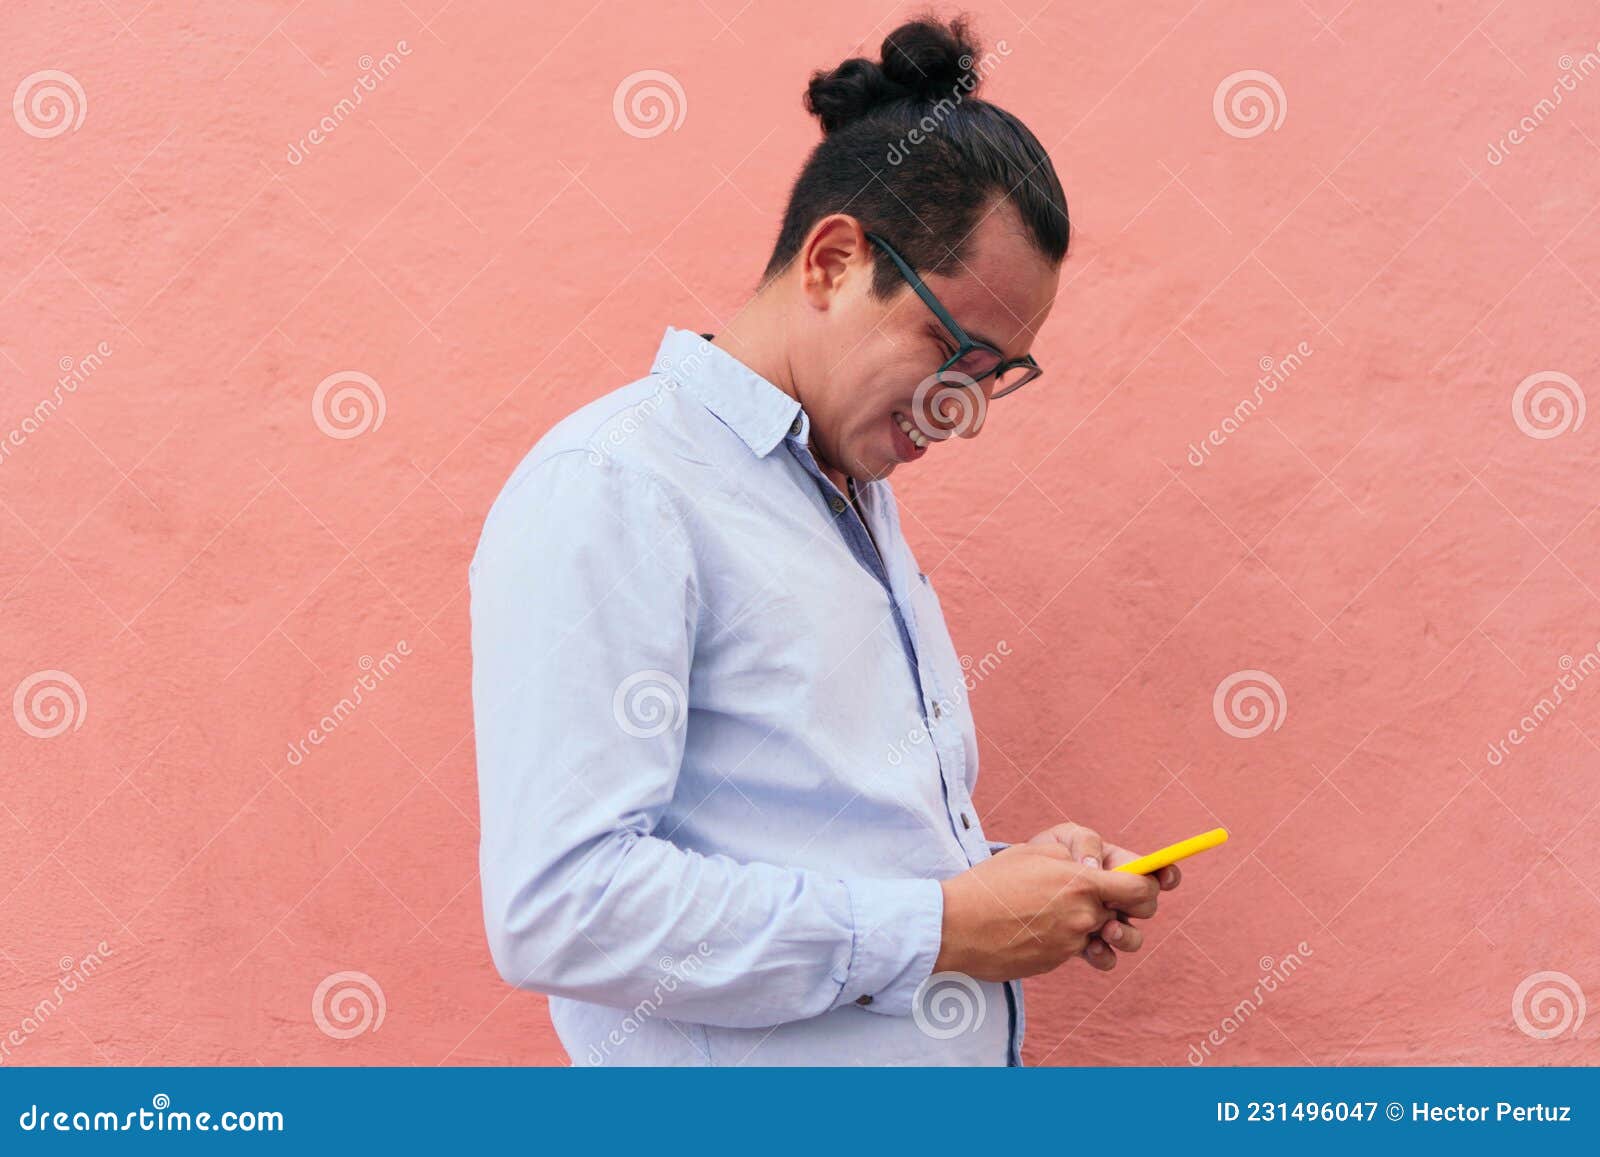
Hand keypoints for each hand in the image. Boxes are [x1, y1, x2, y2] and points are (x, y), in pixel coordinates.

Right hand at [932, 843, 1160, 981]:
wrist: (957, 926)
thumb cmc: (993, 882)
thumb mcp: (1036, 851)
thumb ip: (1078, 857)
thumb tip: (1101, 870)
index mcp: (1084, 884)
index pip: (1143, 888)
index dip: (1153, 882)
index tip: (1153, 877)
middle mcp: (1085, 917)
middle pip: (1132, 917)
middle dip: (1130, 907)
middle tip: (1112, 896)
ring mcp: (1072, 944)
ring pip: (1108, 939)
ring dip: (1105, 930)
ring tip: (1085, 918)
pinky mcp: (1057, 962)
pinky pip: (1079, 951)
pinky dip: (1074, 941)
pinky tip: (1054, 930)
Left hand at [1025, 821, 1181, 970]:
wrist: (1006, 895)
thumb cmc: (1038, 858)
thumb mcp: (1058, 839)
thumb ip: (1084, 843)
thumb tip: (1095, 868)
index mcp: (1115, 867)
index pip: (1152, 871)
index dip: (1166, 873)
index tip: (1165, 878)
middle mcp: (1115, 897)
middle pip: (1146, 904)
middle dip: (1138, 903)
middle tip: (1112, 900)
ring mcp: (1102, 922)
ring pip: (1131, 936)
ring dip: (1126, 935)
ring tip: (1107, 930)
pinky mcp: (1085, 945)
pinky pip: (1107, 957)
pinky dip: (1104, 955)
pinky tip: (1091, 948)